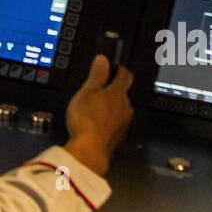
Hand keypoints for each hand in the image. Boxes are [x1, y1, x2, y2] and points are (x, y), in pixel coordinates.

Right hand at [63, 54, 133, 176]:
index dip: (118, 69)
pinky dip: (107, 121)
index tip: (112, 67)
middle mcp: (125, 107)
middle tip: (96, 89)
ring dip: (109, 106)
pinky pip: (115, 123)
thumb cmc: (86, 121)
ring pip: (119, 109)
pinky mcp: (118, 136)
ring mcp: (123, 123)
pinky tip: (94, 124)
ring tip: (92, 108)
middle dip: (111, 89)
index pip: (125, 74)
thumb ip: (96, 75)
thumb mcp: (86, 92)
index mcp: (118, 93)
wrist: (89, 152)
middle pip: (122, 92)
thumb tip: (103, 60)